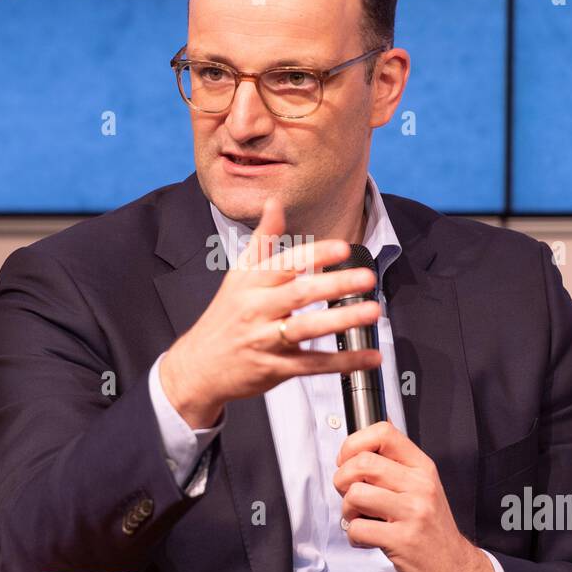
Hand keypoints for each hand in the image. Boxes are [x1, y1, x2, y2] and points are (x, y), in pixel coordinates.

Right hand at [159, 195, 382, 427]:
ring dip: (342, 320)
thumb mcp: (238, 275)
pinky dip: (343, 361)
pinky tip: (368, 356)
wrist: (199, 366)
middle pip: (299, 293)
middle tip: (366, 277)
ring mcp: (266, 340)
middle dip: (335, 284)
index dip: (315, 254)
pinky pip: (313, 364)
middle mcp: (257, 309)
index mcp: (252, 283)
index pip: (285, 264)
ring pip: (307, 328)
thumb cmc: (225, 316)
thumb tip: (275, 203)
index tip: (342, 247)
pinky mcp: (275, 368)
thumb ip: (262, 240)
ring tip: (372, 311)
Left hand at [333, 421, 498, 571]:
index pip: (384, 432)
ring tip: (359, 520)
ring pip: (356, 494)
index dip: (353, 444)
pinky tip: (367, 540)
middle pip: (362, 463)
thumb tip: (363, 439)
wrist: (456, 570)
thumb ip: (395, 466)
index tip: (347, 461)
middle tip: (350, 495)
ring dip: (347, 510)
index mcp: (422, 468)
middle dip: (342, 479)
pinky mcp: (403, 541)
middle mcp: (420, 485)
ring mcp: (413, 513)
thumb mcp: (422, 488)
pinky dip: (354, 537)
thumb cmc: (431, 529)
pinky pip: (357, 529)